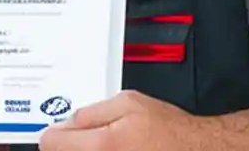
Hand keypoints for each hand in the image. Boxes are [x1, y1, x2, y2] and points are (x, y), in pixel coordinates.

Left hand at [39, 91, 207, 150]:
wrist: (197, 150)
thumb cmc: (170, 130)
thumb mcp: (129, 103)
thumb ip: (92, 111)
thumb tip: (68, 122)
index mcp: (103, 145)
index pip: (51, 144)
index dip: (53, 134)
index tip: (58, 133)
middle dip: (68, 146)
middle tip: (83, 139)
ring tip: (106, 144)